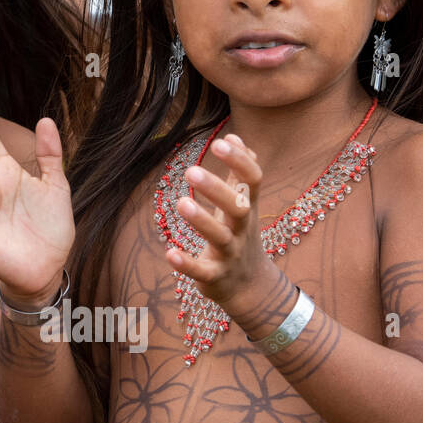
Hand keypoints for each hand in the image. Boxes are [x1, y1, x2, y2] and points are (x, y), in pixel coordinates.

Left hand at [168, 135, 266, 305]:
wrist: (250, 285)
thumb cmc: (240, 234)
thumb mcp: (246, 204)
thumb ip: (240, 173)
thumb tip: (235, 137)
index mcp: (249, 207)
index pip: (253, 180)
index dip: (240, 161)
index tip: (220, 141)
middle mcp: (242, 229)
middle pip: (239, 207)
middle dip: (218, 190)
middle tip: (191, 171)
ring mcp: (230, 254)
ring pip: (220, 237)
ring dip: (202, 221)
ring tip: (181, 202)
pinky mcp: (215, 277)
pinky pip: (202, 271)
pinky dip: (187, 263)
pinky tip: (170, 253)